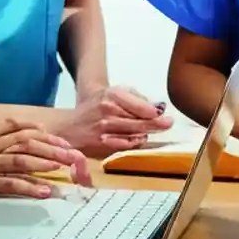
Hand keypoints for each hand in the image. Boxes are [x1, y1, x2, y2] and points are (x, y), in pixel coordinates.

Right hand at [0, 118, 87, 203]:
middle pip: (24, 141)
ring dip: (42, 163)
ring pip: (19, 160)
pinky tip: (43, 191)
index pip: (15, 125)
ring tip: (61, 167)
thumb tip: (10, 135)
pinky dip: (27, 187)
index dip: (37, 129)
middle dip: (50, 146)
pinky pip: (6, 184)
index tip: (54, 136)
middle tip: (70, 152)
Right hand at [58, 86, 173, 154]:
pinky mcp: (103, 144)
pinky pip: (126, 145)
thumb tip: (157, 107)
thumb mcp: (115, 92)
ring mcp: (105, 130)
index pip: (140, 106)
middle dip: (157, 124)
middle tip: (168, 123)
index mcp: (112, 95)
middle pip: (140, 121)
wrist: (70, 125)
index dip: (154, 112)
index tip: (164, 113)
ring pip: (135, 134)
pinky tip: (139, 138)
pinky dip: (135, 142)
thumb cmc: (98, 105)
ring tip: (153, 130)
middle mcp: (108, 112)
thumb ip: (136, 98)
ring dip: (147, 133)